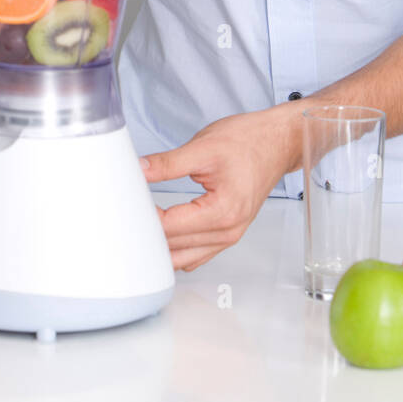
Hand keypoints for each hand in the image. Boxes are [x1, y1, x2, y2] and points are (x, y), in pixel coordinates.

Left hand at [140, 106, 298, 270]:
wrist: (276, 142)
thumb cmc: (248, 142)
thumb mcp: (204, 146)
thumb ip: (168, 163)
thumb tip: (138, 171)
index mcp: (222, 211)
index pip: (169, 226)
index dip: (142, 216)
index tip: (126, 204)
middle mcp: (228, 231)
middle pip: (173, 248)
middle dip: (147, 234)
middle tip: (126, 215)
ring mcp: (229, 236)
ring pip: (183, 259)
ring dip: (161, 247)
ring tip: (139, 225)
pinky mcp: (227, 234)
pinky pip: (195, 255)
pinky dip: (176, 250)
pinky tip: (161, 234)